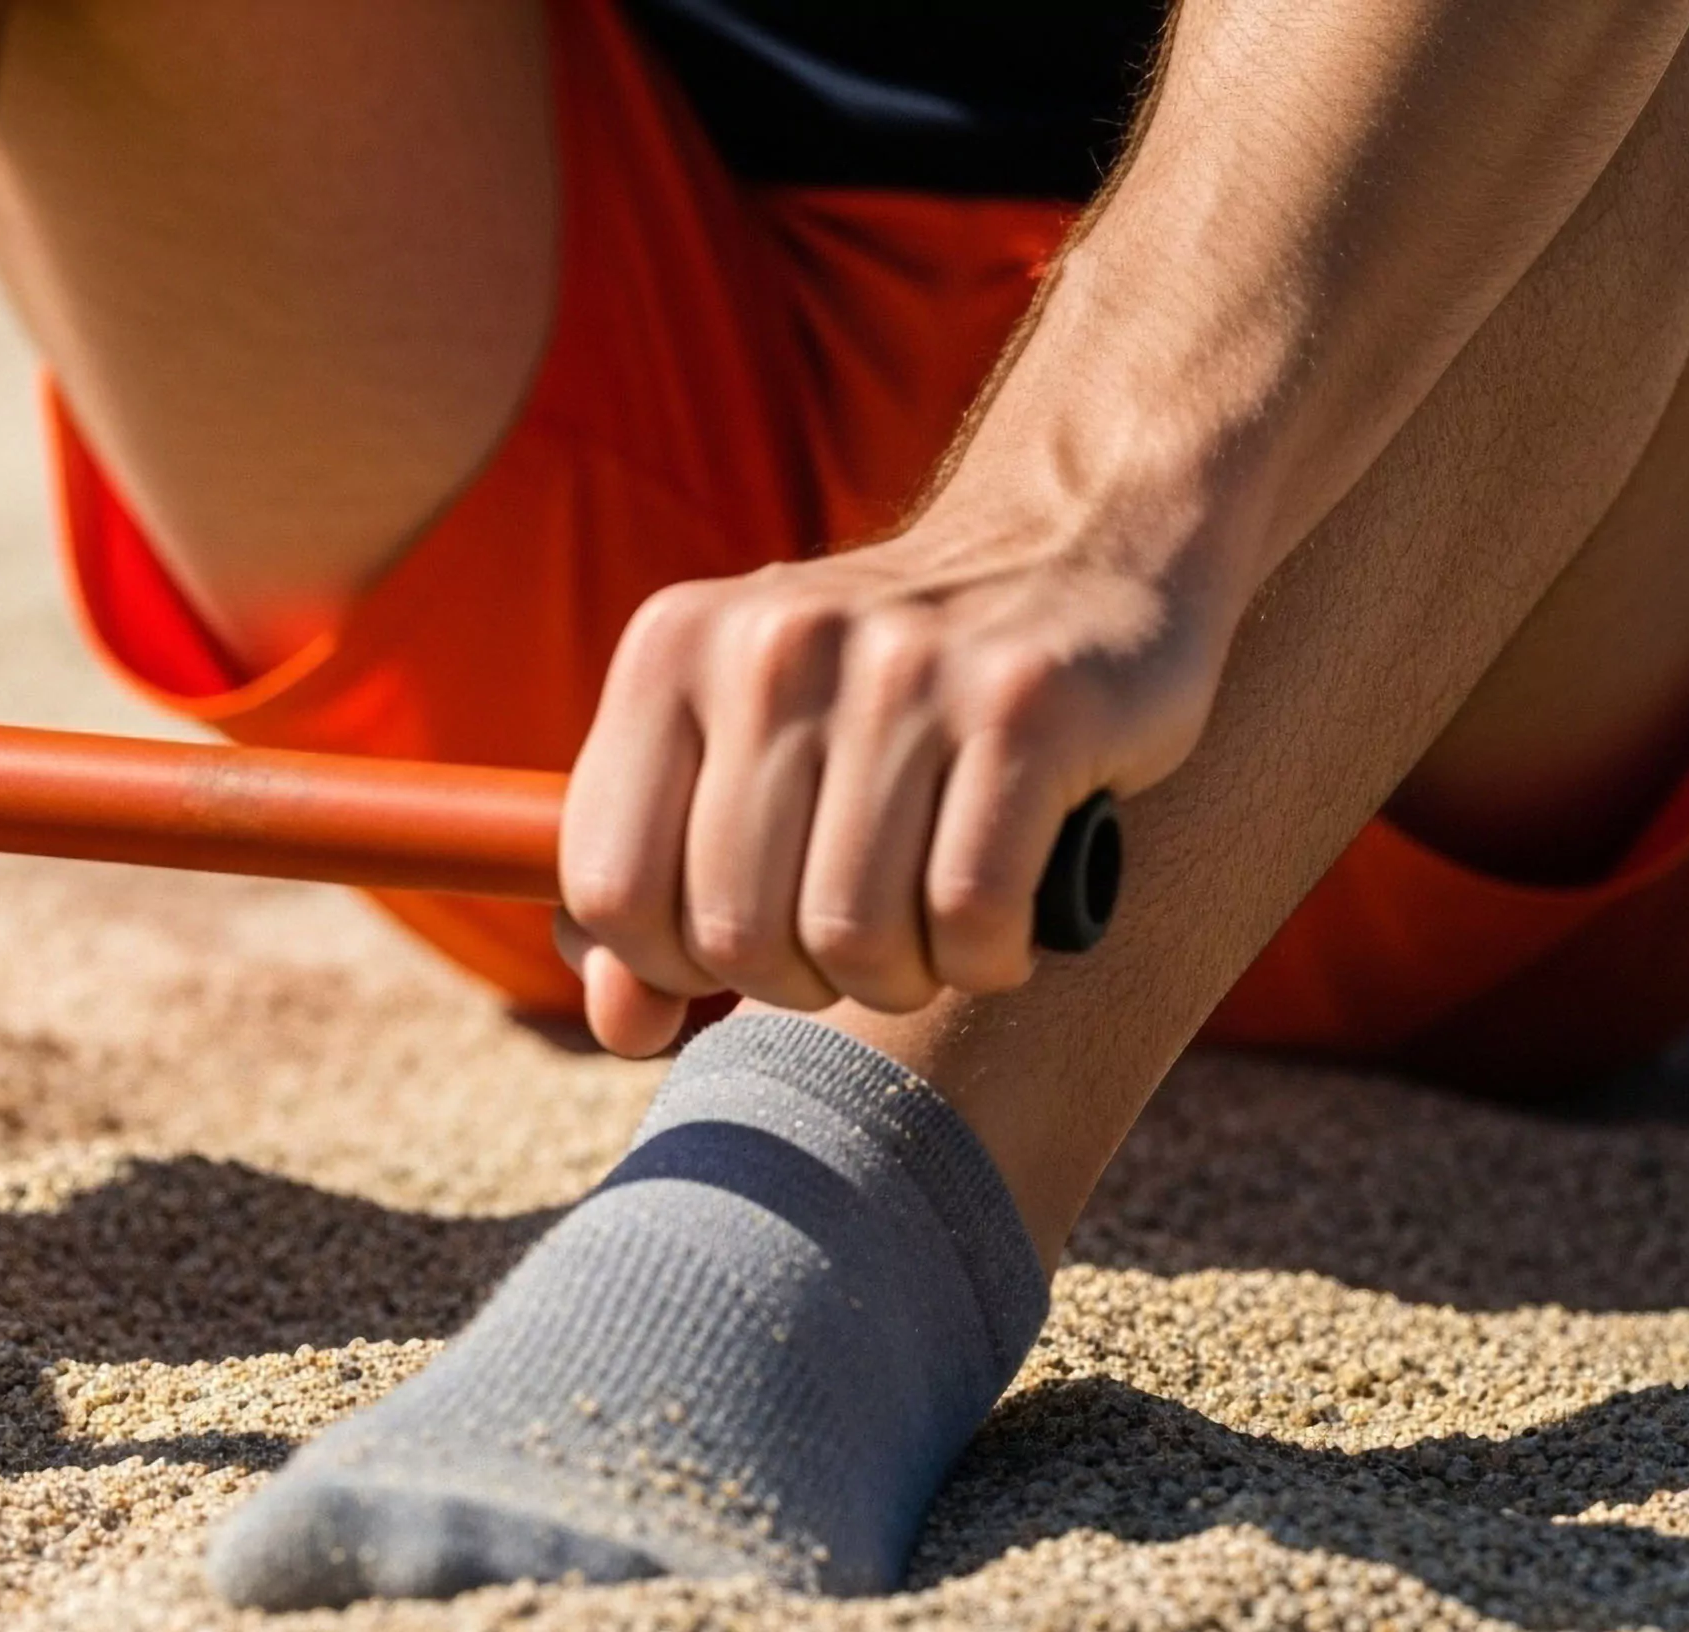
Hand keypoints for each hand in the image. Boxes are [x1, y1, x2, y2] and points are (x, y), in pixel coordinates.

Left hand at [555, 510, 1226, 1055]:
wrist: (1081, 545)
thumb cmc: (884, 691)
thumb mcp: (740, 751)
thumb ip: (653, 889)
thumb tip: (622, 1028)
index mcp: (671, 650)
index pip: (608, 889)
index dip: (667, 965)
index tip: (735, 951)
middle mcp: (774, 645)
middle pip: (734, 933)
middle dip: (797, 982)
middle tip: (852, 943)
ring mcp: (904, 667)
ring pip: (853, 937)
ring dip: (899, 978)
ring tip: (928, 931)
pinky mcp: (1029, 704)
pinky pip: (971, 913)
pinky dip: (986, 959)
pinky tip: (1000, 926)